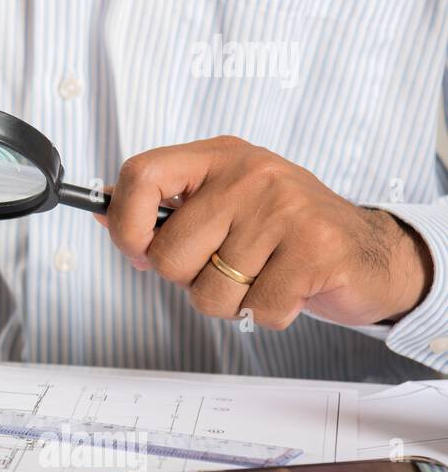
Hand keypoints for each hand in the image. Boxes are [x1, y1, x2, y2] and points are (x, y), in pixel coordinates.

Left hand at [100, 136, 430, 328]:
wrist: (369, 251)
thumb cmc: (284, 232)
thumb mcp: (222, 204)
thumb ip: (165, 209)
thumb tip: (103, 214)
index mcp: (218, 157)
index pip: (141, 175)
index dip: (126, 223)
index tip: (138, 249)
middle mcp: (249, 174)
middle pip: (170, 254)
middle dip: (190, 280)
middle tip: (228, 267)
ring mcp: (284, 209)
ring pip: (210, 292)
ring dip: (232, 302)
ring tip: (262, 277)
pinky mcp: (315, 249)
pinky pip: (256, 310)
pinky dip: (268, 314)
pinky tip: (290, 288)